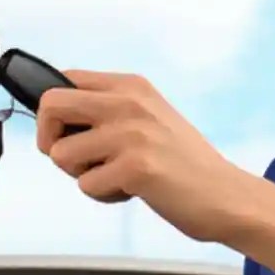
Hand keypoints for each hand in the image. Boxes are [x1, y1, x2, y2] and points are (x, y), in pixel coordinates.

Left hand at [35, 71, 256, 242]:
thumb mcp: (149, 117)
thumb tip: (52, 115)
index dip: (54, 113)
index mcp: (131, 86)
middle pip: (51, 105)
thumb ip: (109, 109)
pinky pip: (85, 185)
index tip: (68, 134)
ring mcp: (132, 133)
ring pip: (61, 153)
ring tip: (117, 177)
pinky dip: (104, 195)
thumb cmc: (182, 163)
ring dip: (82, 174)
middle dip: (50, 139)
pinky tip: (133, 191)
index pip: (64, 79)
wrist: (225, 195)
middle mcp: (129, 102)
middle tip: (75, 160)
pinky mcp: (135, 167)